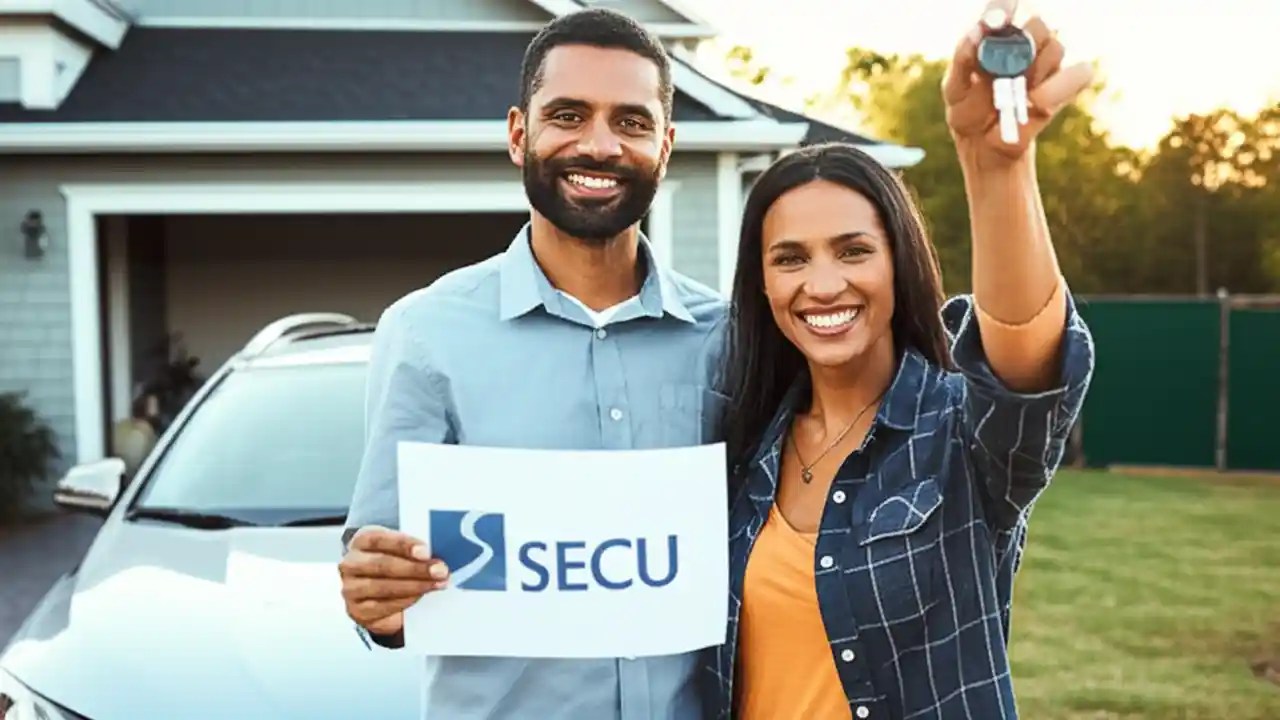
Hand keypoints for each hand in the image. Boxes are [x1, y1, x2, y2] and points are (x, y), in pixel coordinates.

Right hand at [338, 525, 448, 636]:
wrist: (374, 592)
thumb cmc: (391, 563)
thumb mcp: (399, 550)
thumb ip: (413, 549)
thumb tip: (437, 553)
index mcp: (361, 541)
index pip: (380, 539)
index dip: (403, 545)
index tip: (425, 551)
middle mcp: (351, 563)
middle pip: (382, 565)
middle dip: (415, 568)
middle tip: (439, 571)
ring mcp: (351, 588)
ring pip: (383, 587)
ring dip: (414, 586)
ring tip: (436, 584)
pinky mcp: (357, 610)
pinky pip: (382, 606)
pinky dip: (405, 601)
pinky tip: (420, 596)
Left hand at [943, 0, 1092, 164]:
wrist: (984, 148)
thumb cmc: (968, 112)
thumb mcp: (956, 90)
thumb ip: (963, 61)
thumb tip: (977, 33)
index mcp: (996, 36)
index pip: (1005, 7)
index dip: (1003, 7)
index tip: (996, 19)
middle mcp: (1026, 43)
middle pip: (1038, 23)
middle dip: (1020, 46)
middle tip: (1000, 71)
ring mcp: (1047, 64)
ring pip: (1056, 47)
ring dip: (1032, 72)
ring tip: (1010, 96)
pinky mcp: (1065, 88)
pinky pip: (1080, 73)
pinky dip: (1058, 88)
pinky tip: (1035, 101)